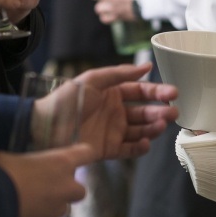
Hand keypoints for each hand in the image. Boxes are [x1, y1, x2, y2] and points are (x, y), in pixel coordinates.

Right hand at [0, 143, 95, 216]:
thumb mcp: (9, 157)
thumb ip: (21, 160)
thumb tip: (13, 164)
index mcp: (61, 163)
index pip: (87, 153)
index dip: (82, 154)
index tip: (78, 156)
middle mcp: (65, 187)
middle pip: (80, 190)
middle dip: (69, 189)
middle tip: (51, 186)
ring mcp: (56, 209)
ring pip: (62, 209)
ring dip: (53, 206)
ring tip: (33, 203)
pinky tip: (23, 214)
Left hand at [43, 63, 177, 160]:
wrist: (43, 128)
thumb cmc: (65, 100)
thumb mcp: (92, 79)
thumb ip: (120, 73)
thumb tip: (147, 66)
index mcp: (113, 93)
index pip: (142, 91)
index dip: (158, 92)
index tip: (173, 93)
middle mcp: (116, 112)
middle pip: (145, 112)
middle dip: (161, 112)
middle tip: (172, 113)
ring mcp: (113, 132)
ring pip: (141, 130)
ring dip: (153, 128)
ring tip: (161, 126)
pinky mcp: (108, 149)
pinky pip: (129, 150)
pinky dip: (140, 148)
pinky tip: (145, 143)